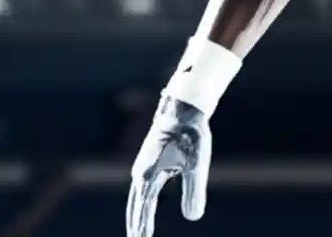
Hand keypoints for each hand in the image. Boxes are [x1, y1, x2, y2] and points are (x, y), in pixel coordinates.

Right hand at [126, 97, 210, 235]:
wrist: (184, 108)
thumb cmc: (190, 135)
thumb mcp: (196, 165)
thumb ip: (194, 192)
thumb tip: (193, 218)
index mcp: (148, 175)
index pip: (143, 208)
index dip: (142, 227)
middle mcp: (141, 172)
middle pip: (135, 206)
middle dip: (135, 225)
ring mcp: (143, 167)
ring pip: (137, 198)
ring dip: (137, 215)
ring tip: (138, 233)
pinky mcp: (150, 163)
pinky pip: (143, 189)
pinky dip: (142, 204)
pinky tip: (145, 208)